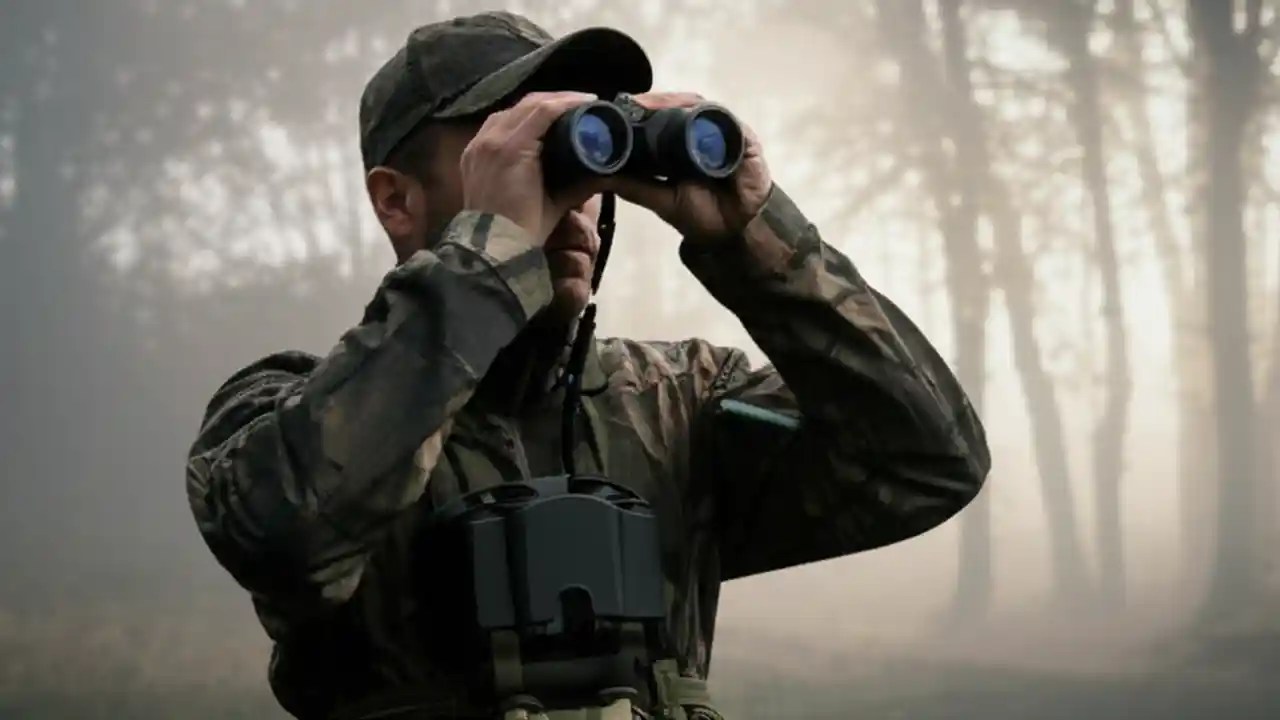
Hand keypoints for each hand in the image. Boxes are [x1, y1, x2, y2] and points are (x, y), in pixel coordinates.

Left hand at [461, 91, 605, 246]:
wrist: (490, 248)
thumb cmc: (527, 228)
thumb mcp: (559, 202)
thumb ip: (581, 180)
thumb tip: (604, 166)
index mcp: (513, 149)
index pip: (544, 110)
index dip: (570, 101)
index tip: (592, 100)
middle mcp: (491, 139)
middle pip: (527, 104)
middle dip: (556, 100)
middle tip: (580, 102)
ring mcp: (477, 144)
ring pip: (509, 111)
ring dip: (535, 107)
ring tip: (558, 110)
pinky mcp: (471, 152)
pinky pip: (494, 124)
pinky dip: (515, 120)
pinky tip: (530, 125)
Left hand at [607, 92, 772, 242]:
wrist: (736, 232)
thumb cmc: (702, 214)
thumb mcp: (661, 199)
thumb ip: (633, 186)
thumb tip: (598, 175)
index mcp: (677, 144)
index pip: (656, 118)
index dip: (637, 112)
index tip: (613, 109)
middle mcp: (699, 132)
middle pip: (674, 106)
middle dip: (652, 102)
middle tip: (628, 103)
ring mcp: (721, 131)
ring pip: (696, 106)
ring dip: (673, 103)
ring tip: (651, 105)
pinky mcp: (742, 136)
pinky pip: (723, 119)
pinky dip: (706, 115)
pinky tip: (689, 113)